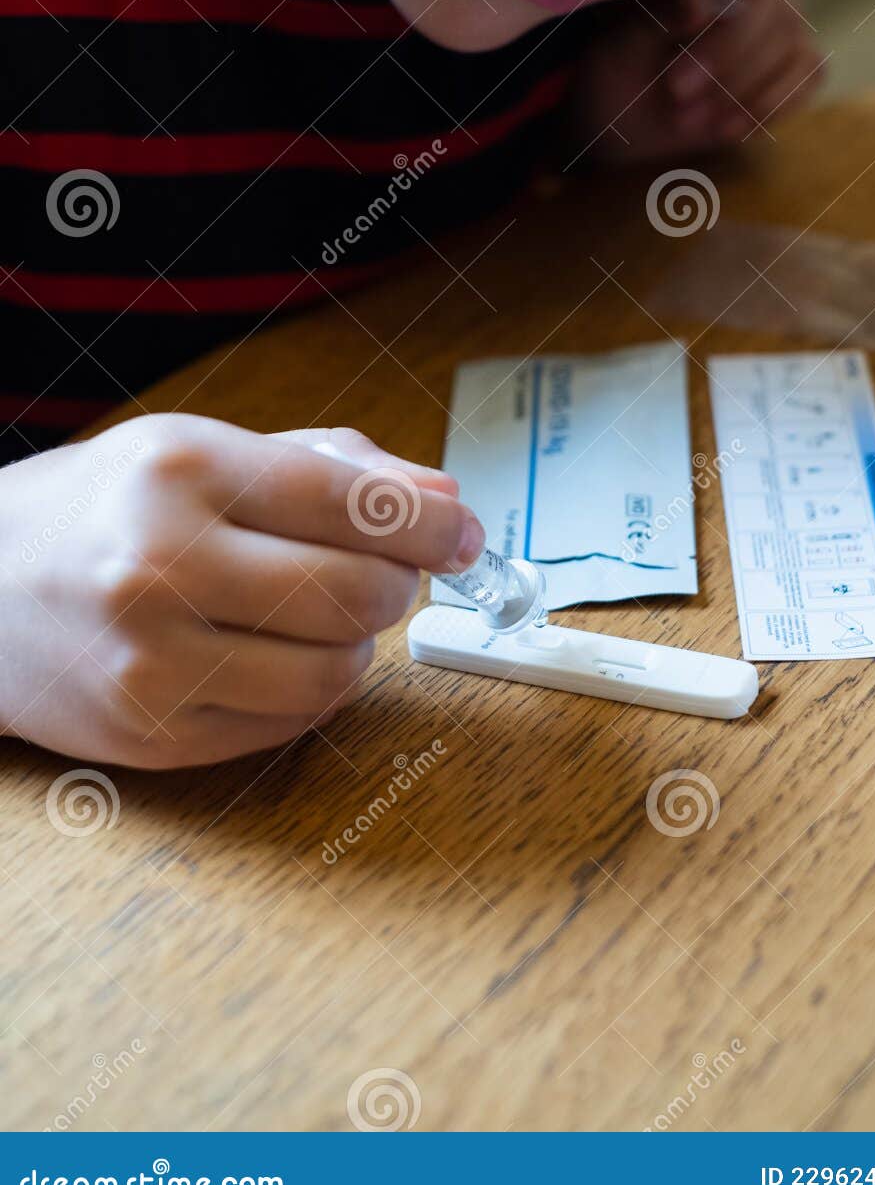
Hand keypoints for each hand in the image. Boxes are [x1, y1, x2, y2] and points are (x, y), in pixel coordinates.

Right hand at [0, 417, 481, 767]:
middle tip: (388, 573)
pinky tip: (283, 654)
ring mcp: (154, 661)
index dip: (429, 525)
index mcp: (182, 471)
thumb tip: (440, 500)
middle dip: (398, 584)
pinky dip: (314, 689)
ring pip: (336, 671)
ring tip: (322, 613)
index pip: (350, 503)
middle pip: (355, 594)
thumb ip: (330, 469)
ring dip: (358, 643)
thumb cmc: (102, 508)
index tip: (461, 534)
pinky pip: (292, 722)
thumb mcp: (204, 450)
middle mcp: (162, 565)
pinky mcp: (155, 734)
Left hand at [570, 0, 825, 164]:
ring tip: (687, 123)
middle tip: (677, 97)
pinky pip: (808, 76)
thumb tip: (700, 0)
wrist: (628, 107)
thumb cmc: (624, 60)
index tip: (677, 69)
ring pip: (793, 47)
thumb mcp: (629, 40)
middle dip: (726, 63)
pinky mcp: (801, 58)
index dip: (716, 28)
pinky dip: (770, 106)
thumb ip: (663, 15)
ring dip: (741, 94)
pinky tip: (726, 130)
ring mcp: (787, 17)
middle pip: (772, 12)